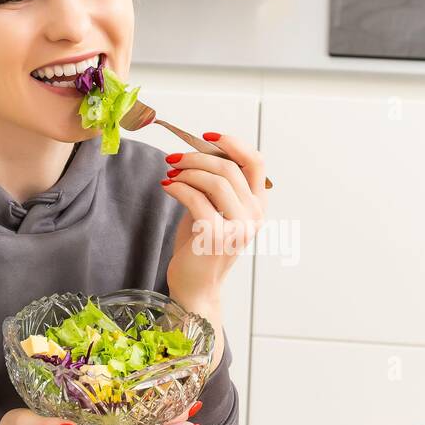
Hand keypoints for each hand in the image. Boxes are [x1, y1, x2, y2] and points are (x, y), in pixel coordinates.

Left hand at [160, 132, 267, 304]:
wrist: (194, 287)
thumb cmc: (200, 248)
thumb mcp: (213, 209)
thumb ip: (215, 184)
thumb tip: (198, 152)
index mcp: (258, 206)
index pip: (256, 162)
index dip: (233, 143)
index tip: (207, 137)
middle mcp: (254, 216)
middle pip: (229, 168)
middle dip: (196, 157)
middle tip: (174, 159)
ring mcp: (238, 228)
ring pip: (215, 181)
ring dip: (187, 171)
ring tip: (170, 174)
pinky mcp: (216, 237)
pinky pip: (196, 199)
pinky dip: (178, 187)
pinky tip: (167, 186)